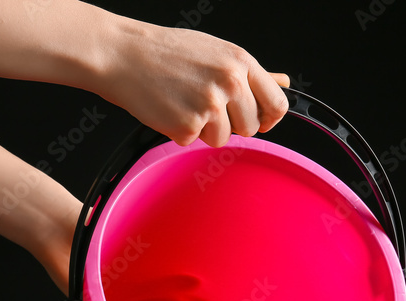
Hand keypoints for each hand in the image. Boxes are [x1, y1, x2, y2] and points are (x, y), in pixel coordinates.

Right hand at [97, 21, 289, 146]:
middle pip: (251, 127)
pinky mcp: (188, 125)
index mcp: (240, 62)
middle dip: (232, 124)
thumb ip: (250, 73)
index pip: (277, 104)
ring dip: (204, 130)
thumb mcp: (216, 52)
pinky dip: (181, 132)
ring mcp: (209, 104)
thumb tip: (282, 82)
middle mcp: (230, 82)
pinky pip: (195, 142)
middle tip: (205, 106)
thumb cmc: (166, 53)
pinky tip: (169, 109)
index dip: (268, 118)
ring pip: (223, 139)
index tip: (258, 120)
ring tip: (184, 103)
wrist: (122, 54)